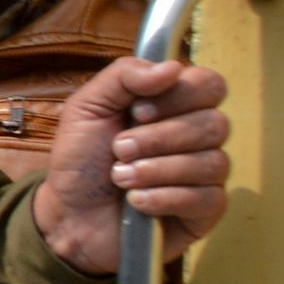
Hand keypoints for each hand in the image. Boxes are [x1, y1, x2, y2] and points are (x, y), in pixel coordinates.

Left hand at [32, 58, 230, 274]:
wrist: (68, 215)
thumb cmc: (81, 160)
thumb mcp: (87, 108)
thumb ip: (123, 76)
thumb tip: (172, 67)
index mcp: (176, 107)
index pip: (210, 85)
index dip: (179, 96)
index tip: (138, 112)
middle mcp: (198, 138)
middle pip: (215, 124)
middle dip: (159, 138)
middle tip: (119, 149)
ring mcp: (206, 176)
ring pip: (213, 162)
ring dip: (157, 169)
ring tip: (120, 177)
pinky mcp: (205, 211)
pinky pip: (208, 198)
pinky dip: (165, 198)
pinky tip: (137, 201)